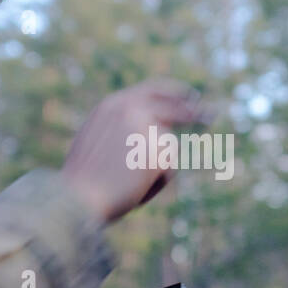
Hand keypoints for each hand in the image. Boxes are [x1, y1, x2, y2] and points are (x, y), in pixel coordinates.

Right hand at [60, 79, 206, 223]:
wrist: (76, 198)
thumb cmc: (81, 181)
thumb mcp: (95, 145)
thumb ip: (120, 132)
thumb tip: (145, 139)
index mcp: (112, 105)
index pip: (153, 89)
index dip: (175, 93)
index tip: (191, 97)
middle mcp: (132, 108)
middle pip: (178, 107)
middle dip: (196, 112)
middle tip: (211, 116)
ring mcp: (148, 126)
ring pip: (168, 150)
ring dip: (155, 170)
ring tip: (126, 183)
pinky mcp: (161, 148)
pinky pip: (168, 171)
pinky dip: (155, 185)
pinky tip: (134, 189)